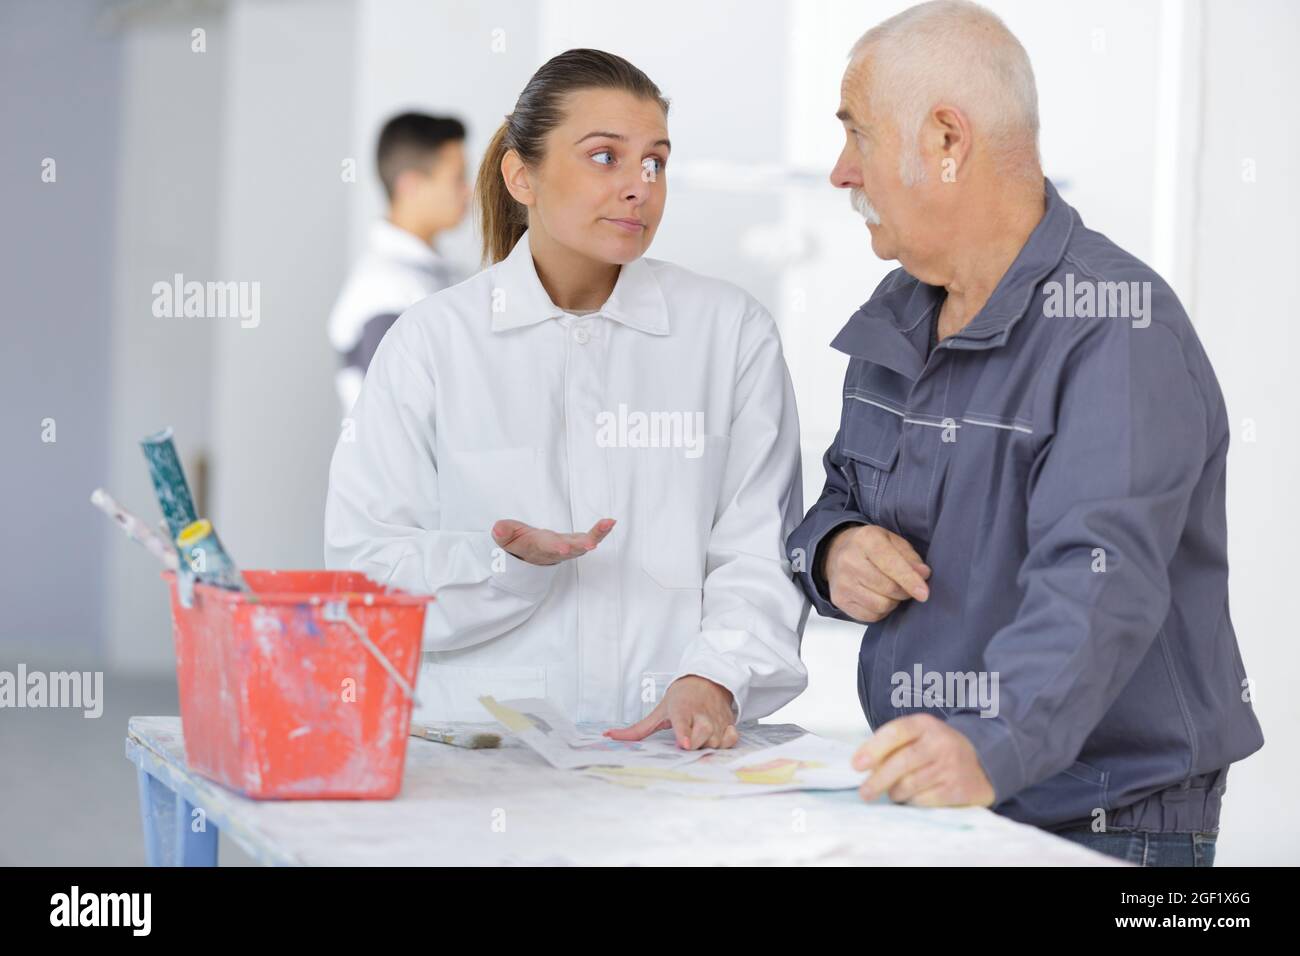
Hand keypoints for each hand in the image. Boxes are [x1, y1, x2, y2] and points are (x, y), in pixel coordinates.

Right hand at [491, 518, 614, 565]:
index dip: (554, 548)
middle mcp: (556, 549)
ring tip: (608, 523)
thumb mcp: (505, 537)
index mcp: (538, 547)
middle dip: (580, 545)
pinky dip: (601, 531)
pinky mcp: (577, 542)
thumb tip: (498, 528)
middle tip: (591, 544)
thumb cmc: (518, 544)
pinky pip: (591, 537)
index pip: (545, 547)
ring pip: (584, 543)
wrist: (529, 556)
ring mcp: (568, 547)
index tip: (562, 549)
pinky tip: (611, 522)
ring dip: (597, 535)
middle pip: (569, 548)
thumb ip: (503, 532)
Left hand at [603, 675, 739, 749]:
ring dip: (707, 745)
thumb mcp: (659, 711)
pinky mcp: (729, 724)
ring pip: (715, 743)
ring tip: (699, 735)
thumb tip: (608, 735)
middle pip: (701, 738)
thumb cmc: (681, 698)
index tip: (684, 744)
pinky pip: (731, 740)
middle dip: (693, 743)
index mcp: (682, 709)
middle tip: (686, 739)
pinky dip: (726, 742)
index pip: (683, 723)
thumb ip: (636, 729)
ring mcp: (717, 720)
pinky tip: (717, 738)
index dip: (684, 734)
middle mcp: (701, 715)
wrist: (708, 680)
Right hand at [823, 523, 930, 621]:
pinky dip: (881, 611)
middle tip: (907, 587)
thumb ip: (910, 557)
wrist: (836, 553)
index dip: (910, 580)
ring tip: (891, 591)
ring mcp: (842, 582)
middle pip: (888, 588)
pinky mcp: (839, 599)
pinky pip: (870, 616)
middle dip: (904, 591)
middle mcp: (849, 560)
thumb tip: (923, 574)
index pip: (891, 564)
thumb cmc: (870, 547)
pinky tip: (878, 598)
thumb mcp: (892, 541)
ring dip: (893, 602)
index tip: (924, 593)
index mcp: (866, 540)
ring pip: (881, 605)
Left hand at [853, 713, 994, 806]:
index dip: (873, 749)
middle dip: (877, 780)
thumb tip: (865, 767)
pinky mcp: (958, 789)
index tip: (856, 765)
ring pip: (910, 784)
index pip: (895, 732)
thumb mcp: (919, 737)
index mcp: (925, 724)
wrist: (983, 763)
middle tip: (864, 793)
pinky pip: (924, 800)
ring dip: (894, 792)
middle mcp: (939, 742)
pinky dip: (912, 802)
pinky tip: (911, 798)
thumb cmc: (937, 750)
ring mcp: (950, 766)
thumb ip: (893, 746)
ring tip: (891, 793)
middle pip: (901, 762)